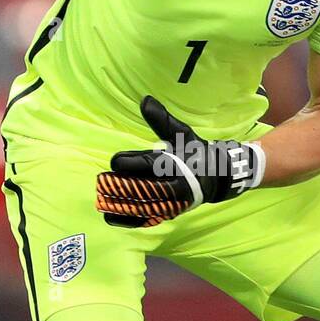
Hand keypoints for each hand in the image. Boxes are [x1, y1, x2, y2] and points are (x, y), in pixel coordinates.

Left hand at [96, 95, 264, 227]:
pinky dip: (128, 220)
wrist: (218, 177)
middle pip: (141, 188)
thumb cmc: (195, 152)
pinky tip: (110, 217)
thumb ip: (161, 120)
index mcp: (174, 164)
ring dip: (120, 205)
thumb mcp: (182, 133)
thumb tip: (145, 100)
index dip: (128, 164)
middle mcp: (173, 186)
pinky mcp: (169, 213)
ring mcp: (171, 203)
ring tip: (102, 201)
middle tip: (102, 181)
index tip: (114, 162)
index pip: (146, 165)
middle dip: (119, 185)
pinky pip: (146, 220)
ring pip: (141, 206)